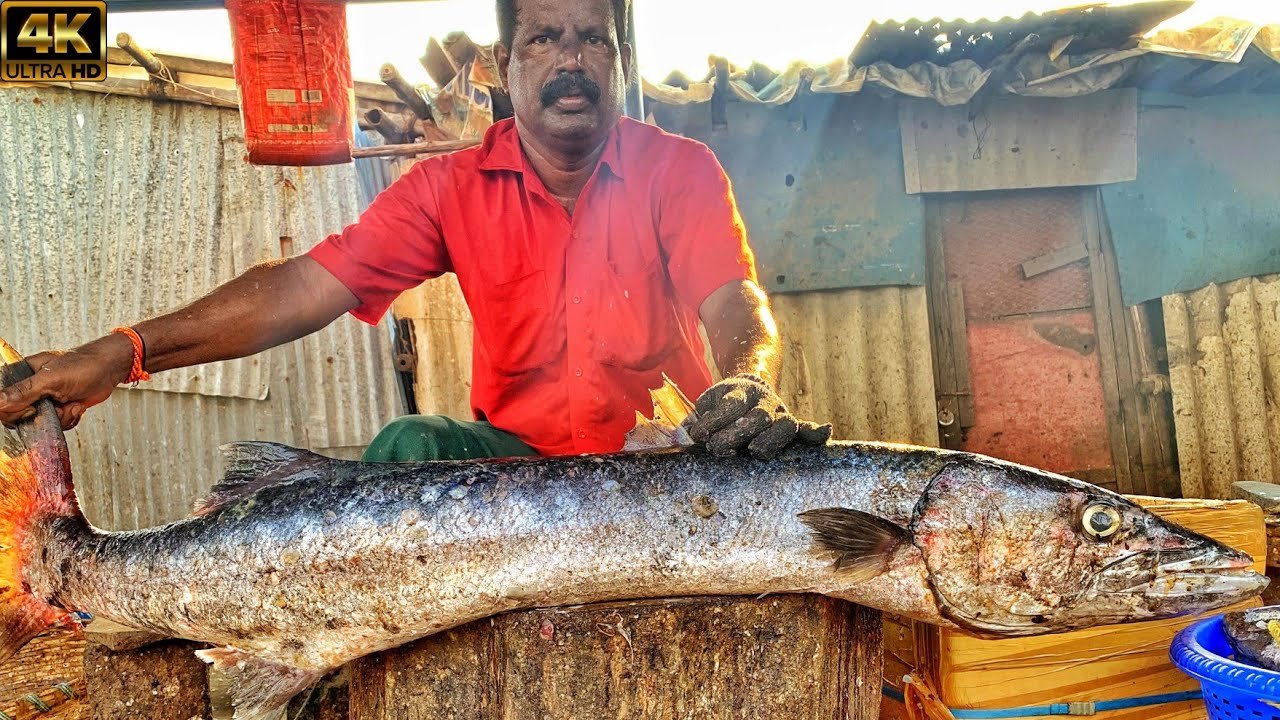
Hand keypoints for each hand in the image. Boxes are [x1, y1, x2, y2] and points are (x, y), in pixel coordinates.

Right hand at [0, 334, 133, 429]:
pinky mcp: (59, 408)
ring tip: (71, 401)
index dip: (14, 411)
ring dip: (60, 417)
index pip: (2, 401)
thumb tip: (0, 403)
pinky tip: (77, 405)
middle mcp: (30, 388)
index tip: (32, 409)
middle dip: (42, 415)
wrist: (112, 369)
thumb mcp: (52, 379)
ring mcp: (45, 399)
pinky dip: (69, 418)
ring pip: (40, 423)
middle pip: (19, 416)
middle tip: (56, 404)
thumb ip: (24, 392)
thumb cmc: (85, 365)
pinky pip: (56, 424)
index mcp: (21, 374)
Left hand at [684, 374, 831, 458]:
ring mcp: (780, 413)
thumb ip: (700, 417)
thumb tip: (690, 434)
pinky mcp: (791, 427)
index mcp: (739, 391)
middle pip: (758, 417)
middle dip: (737, 434)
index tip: (699, 434)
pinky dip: (815, 432)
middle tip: (718, 448)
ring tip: (756, 451)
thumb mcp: (706, 403)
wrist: (747, 386)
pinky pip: (806, 430)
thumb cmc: (721, 403)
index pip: (731, 405)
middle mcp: (763, 401)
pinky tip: (823, 433)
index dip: (715, 420)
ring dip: (770, 440)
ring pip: (784, 426)